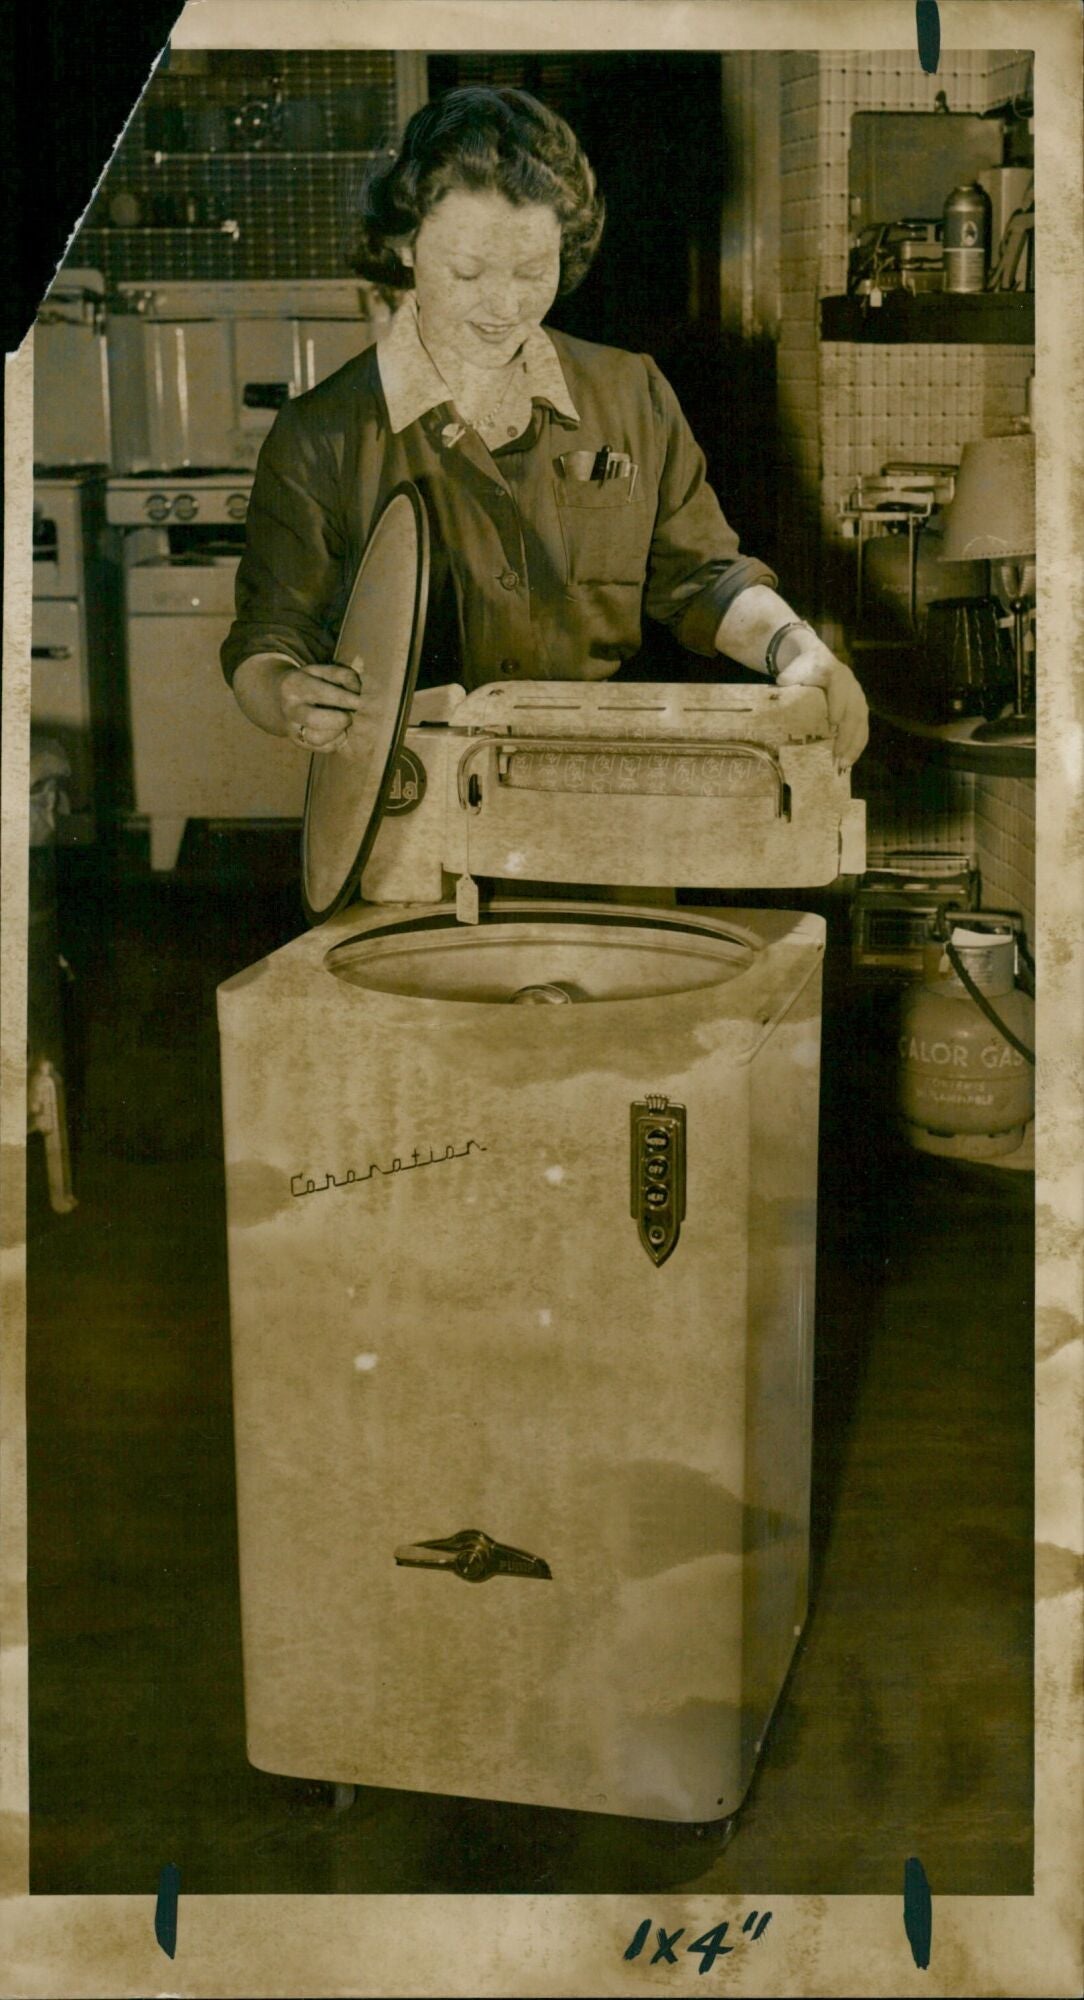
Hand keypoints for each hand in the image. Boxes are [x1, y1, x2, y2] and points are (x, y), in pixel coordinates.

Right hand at [280, 662, 362, 753]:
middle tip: (350, 715)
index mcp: (293, 685)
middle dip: (339, 718)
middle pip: (314, 719)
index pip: (321, 693)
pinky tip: (340, 730)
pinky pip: (324, 748)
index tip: (361, 702)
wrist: (281, 699)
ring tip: (344, 722)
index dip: (344, 699)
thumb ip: (342, 675)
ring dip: (338, 732)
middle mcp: (290, 709)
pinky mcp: (301, 744)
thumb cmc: (310, 682)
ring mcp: (292, 729)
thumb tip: (358, 693)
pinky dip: (338, 740)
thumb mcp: (322, 670)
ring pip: (317, 739)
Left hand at [774, 640, 868, 771]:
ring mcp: (858, 700)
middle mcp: (852, 687)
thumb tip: (782, 683)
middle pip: (853, 712)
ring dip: (854, 746)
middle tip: (837, 756)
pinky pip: (863, 729)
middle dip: (847, 736)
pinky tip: (850, 761)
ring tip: (844, 765)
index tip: (833, 724)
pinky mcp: (860, 711)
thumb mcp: (797, 667)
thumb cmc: (805, 668)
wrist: (818, 662)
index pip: (840, 689)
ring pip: (861, 724)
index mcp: (837, 674)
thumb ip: (790, 675)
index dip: (838, 705)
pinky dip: (857, 746)